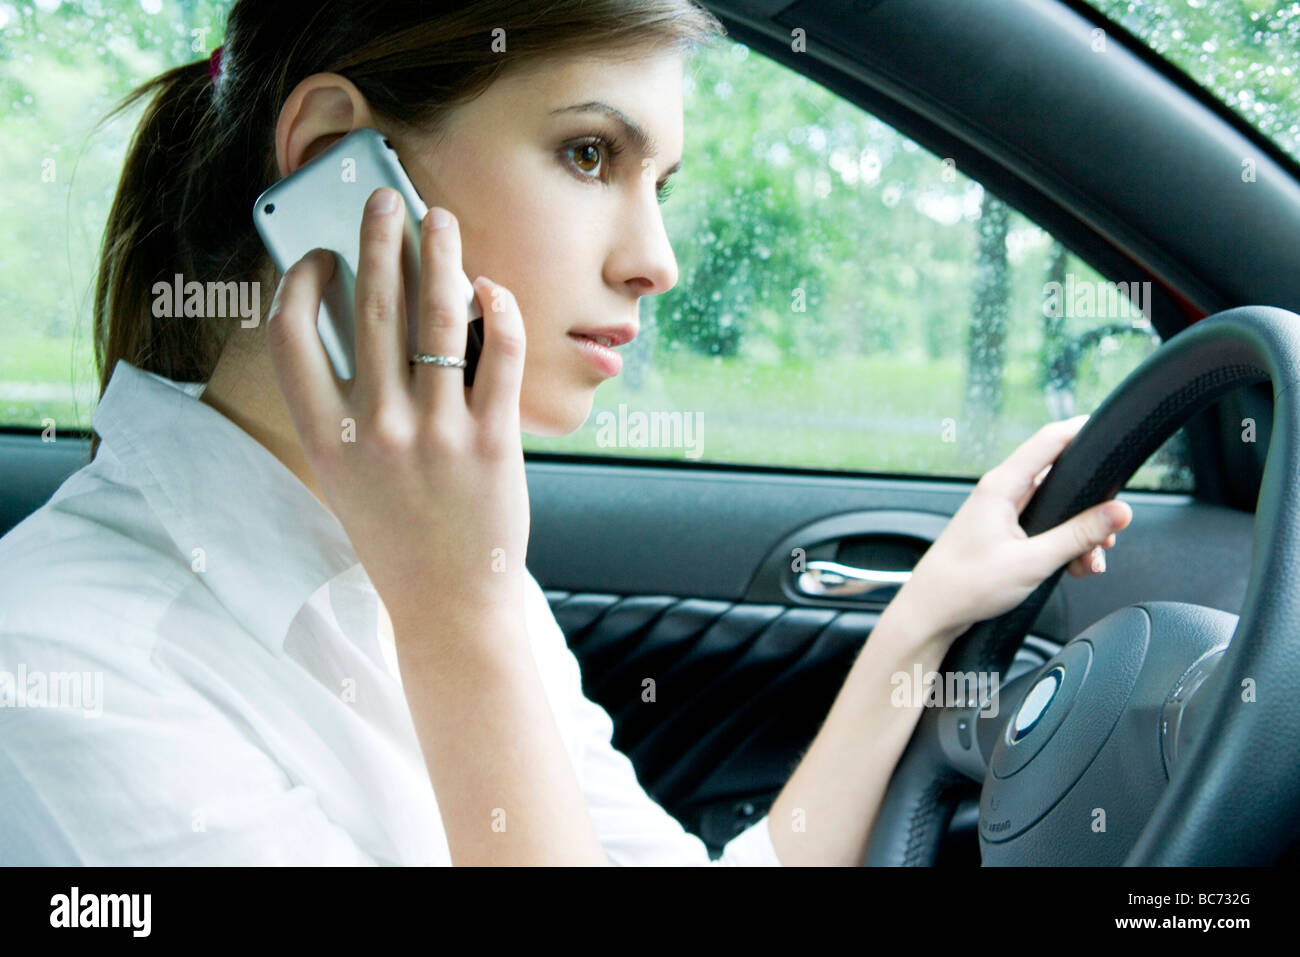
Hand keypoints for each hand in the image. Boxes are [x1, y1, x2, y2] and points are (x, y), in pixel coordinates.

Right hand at [264, 187, 529, 639]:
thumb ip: (346, 404)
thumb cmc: (395, 532)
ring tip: (441, 219)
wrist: (448, 603)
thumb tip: (364, 311)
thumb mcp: (347, 475)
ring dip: (439, 253)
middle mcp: (374, 430)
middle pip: (369, 306)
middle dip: (377, 236)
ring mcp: (436, 435)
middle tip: (385, 197)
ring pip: (437, 315)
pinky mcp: (492, 442)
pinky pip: (498, 351)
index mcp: (324, 437)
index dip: (299, 282)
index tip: (319, 256)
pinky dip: (497, 308)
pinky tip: (491, 286)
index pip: (289, 335)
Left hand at [897, 414, 1133, 644]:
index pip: (1049, 440)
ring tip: (1089, 562)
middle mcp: (1000, 492)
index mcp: (1001, 486)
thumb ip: (1079, 535)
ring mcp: (1000, 511)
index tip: (1111, 431)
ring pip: (1056, 508)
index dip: (1081, 429)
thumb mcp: (1032, 562)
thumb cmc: (966, 585)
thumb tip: (1119, 512)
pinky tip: (1073, 567)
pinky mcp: (1002, 531)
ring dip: (1079, 533)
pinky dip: (1063, 544)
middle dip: (1090, 505)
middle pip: (1060, 477)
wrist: (931, 612)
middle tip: (1107, 535)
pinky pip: (1043, 527)